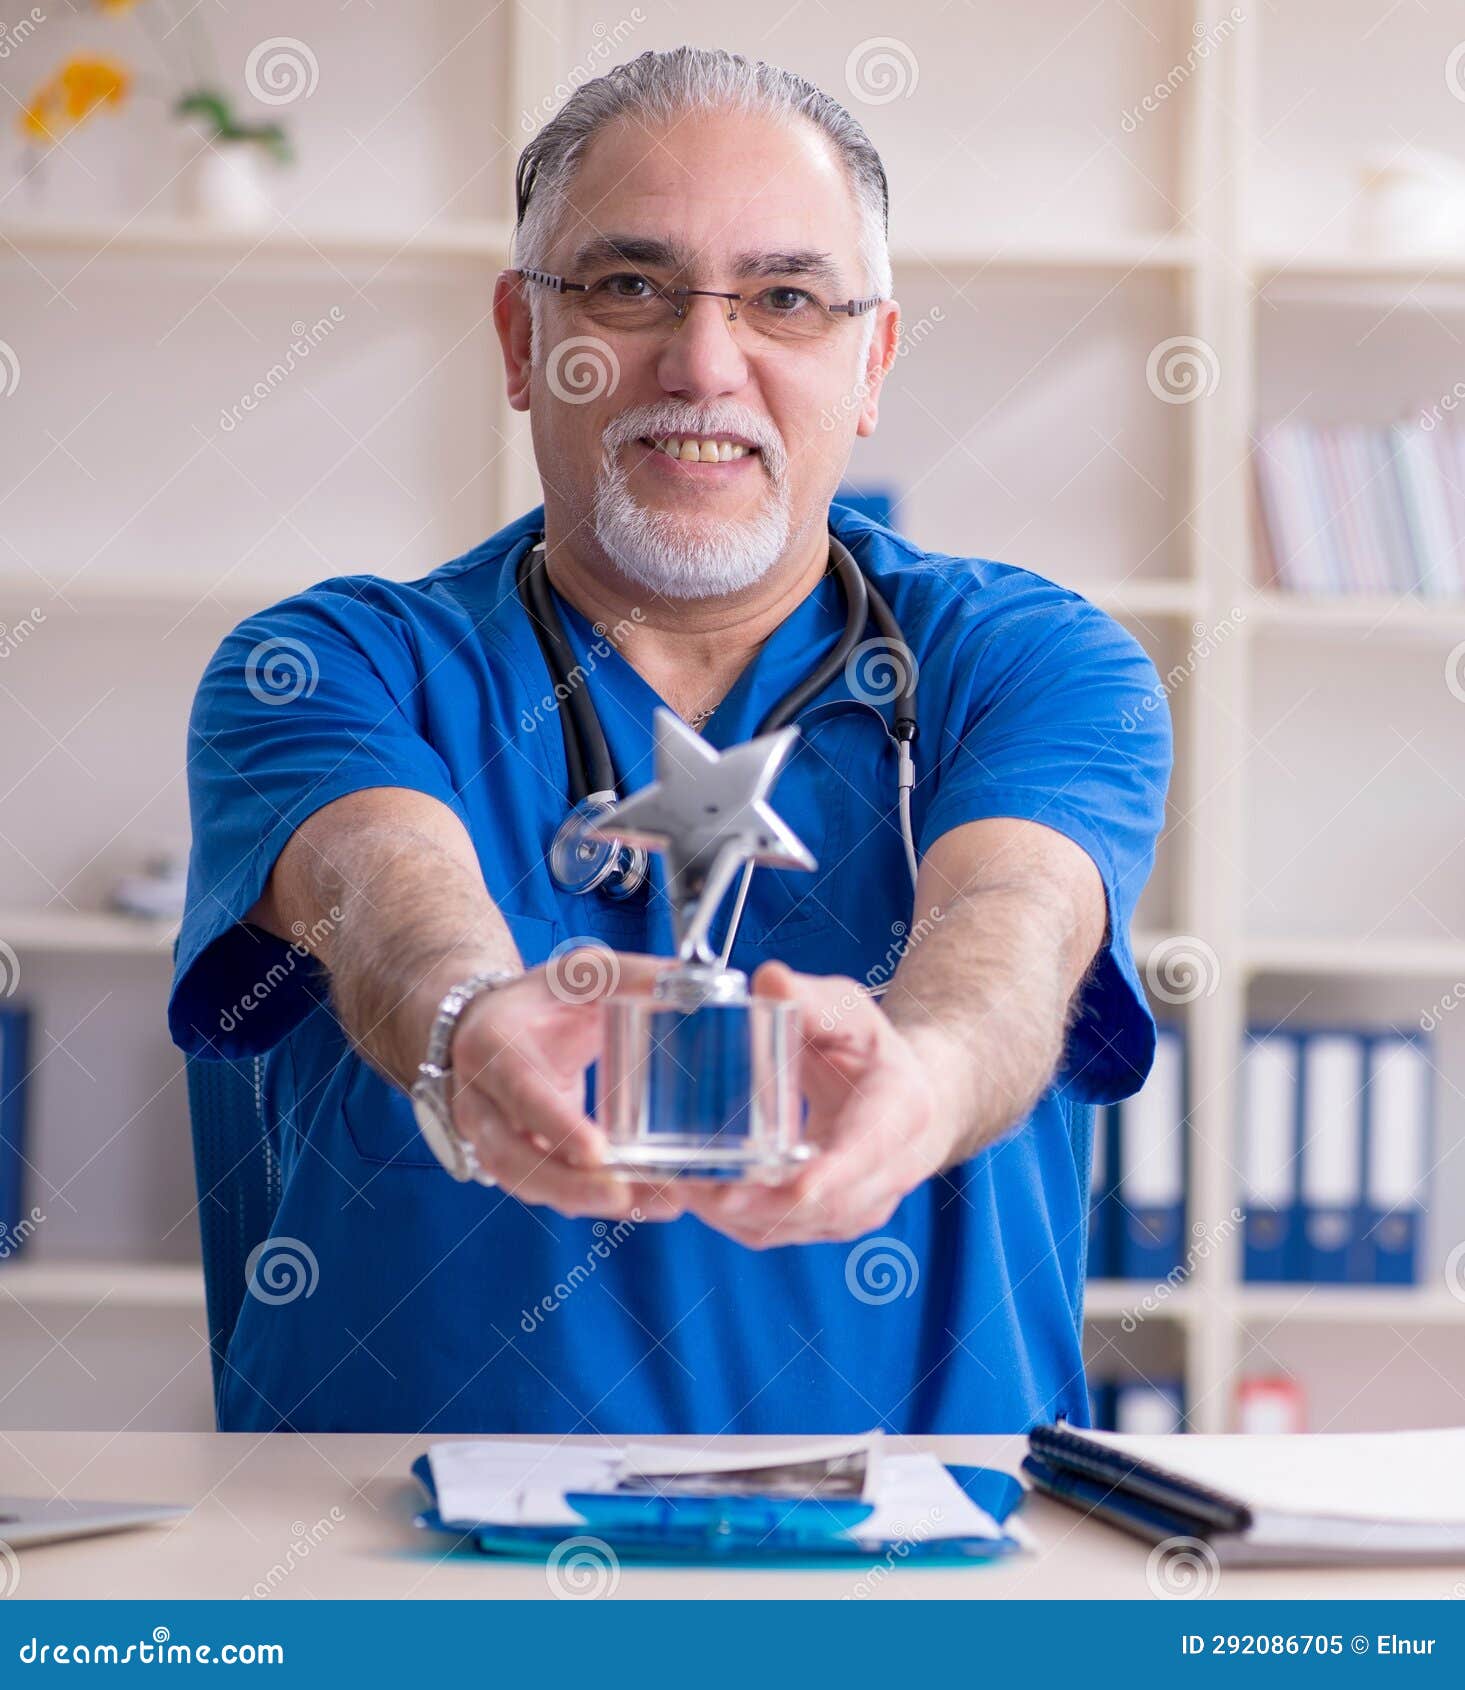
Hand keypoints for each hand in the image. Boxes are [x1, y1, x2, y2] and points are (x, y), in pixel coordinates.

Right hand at [444, 948, 683, 1222]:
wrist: (490, 1025)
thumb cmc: (541, 999)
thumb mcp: (580, 973)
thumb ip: (630, 976)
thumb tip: (692, 983)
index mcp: (493, 1048)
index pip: (520, 1092)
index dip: (554, 1124)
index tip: (596, 1152)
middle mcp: (481, 1103)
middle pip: (514, 1160)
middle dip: (572, 1186)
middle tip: (629, 1196)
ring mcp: (492, 1140)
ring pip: (531, 1186)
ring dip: (592, 1201)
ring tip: (660, 1202)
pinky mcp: (517, 1162)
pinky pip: (550, 1191)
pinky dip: (596, 1201)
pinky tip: (648, 1201)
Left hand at [678, 960, 965, 1246]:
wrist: (914, 1098)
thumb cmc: (875, 1050)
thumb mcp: (851, 1010)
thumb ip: (810, 998)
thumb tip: (769, 980)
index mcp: (899, 1112)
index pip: (861, 1154)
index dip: (821, 1175)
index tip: (781, 1185)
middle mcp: (888, 1172)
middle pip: (819, 1205)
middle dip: (754, 1201)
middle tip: (694, 1182)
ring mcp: (862, 1207)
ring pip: (794, 1227)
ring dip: (737, 1215)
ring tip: (683, 1185)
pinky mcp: (832, 1223)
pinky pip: (781, 1233)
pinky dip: (738, 1221)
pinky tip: (699, 1197)